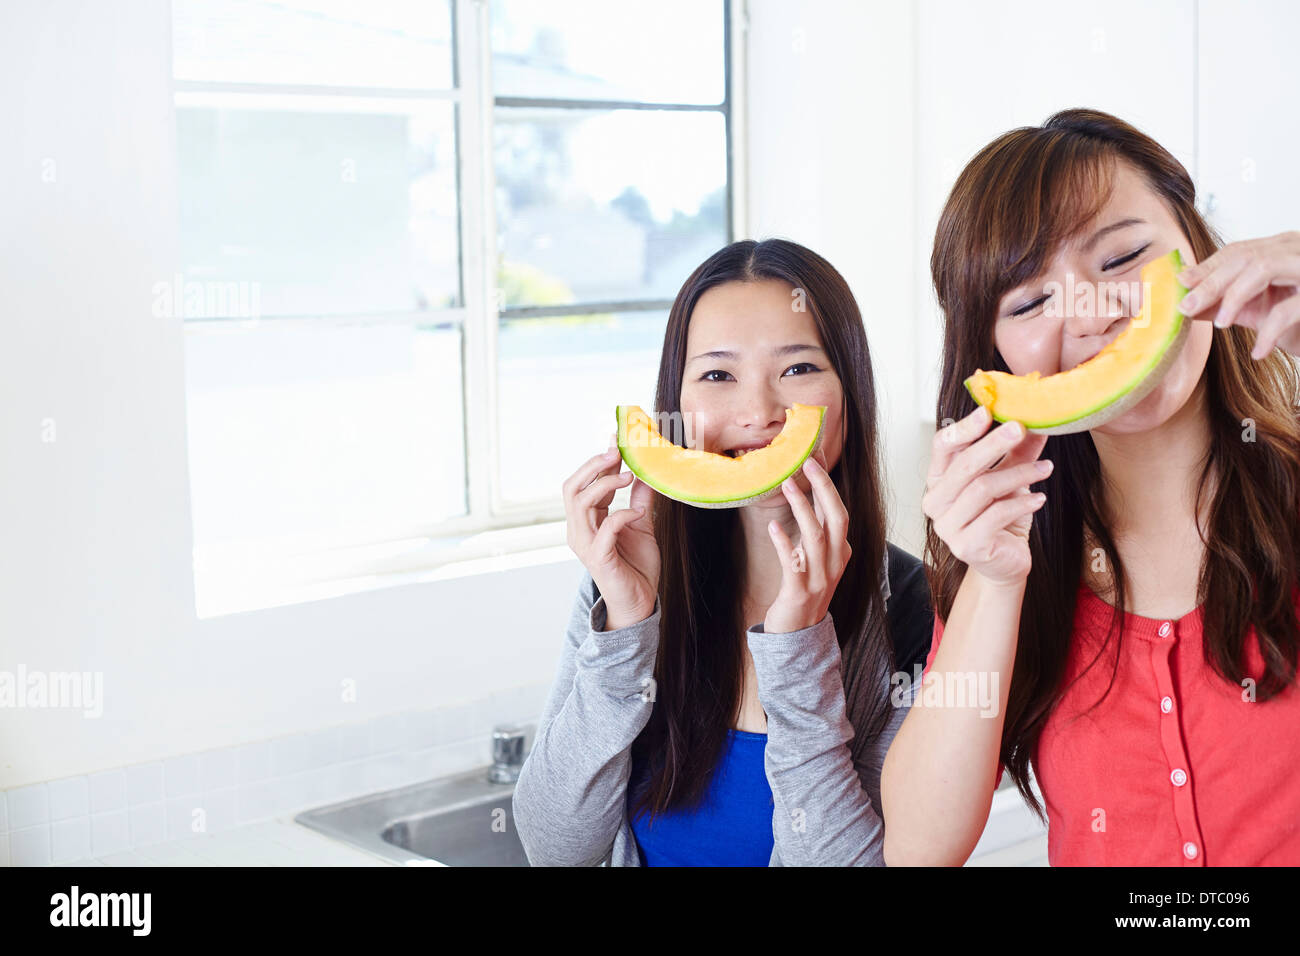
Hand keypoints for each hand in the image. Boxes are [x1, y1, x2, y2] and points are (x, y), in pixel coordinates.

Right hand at [562, 435, 659, 629]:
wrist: (640, 602)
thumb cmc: (636, 566)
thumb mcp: (641, 524)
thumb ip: (640, 499)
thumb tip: (647, 471)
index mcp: (587, 520)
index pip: (583, 482)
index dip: (599, 459)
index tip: (617, 440)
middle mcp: (579, 530)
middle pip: (572, 487)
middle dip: (593, 465)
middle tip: (617, 452)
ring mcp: (585, 544)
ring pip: (580, 503)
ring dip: (604, 484)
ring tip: (628, 476)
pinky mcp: (598, 559)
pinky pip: (604, 529)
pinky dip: (621, 516)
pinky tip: (638, 514)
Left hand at [762, 452, 849, 634]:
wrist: (798, 633)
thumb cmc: (804, 588)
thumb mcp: (817, 557)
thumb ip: (816, 529)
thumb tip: (809, 493)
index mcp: (841, 551)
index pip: (839, 510)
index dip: (828, 484)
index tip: (816, 457)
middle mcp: (835, 562)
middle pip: (836, 517)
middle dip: (823, 487)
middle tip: (806, 463)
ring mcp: (819, 577)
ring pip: (815, 535)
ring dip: (801, 507)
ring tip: (785, 484)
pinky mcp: (799, 591)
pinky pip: (793, 562)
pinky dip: (784, 542)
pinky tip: (773, 526)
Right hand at [922, 406, 1050, 588]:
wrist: (1005, 563)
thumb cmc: (1001, 520)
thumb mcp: (1010, 479)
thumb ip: (1018, 451)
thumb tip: (1038, 419)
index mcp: (939, 480)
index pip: (943, 446)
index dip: (965, 428)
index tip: (989, 410)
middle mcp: (936, 502)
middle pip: (964, 465)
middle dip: (994, 444)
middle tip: (1020, 428)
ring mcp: (948, 526)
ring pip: (982, 488)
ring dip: (1018, 475)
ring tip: (1044, 469)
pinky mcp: (967, 546)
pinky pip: (995, 515)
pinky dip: (1022, 503)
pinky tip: (1039, 498)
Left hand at [1177, 231, 1299, 358]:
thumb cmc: (1298, 324)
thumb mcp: (1257, 312)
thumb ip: (1224, 304)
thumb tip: (1183, 304)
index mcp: (1282, 249)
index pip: (1238, 250)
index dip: (1207, 267)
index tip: (1180, 286)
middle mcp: (1297, 250)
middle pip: (1245, 257)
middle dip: (1211, 283)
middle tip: (1186, 308)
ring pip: (1263, 268)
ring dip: (1235, 296)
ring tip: (1222, 325)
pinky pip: (1290, 309)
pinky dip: (1269, 332)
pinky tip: (1258, 351)